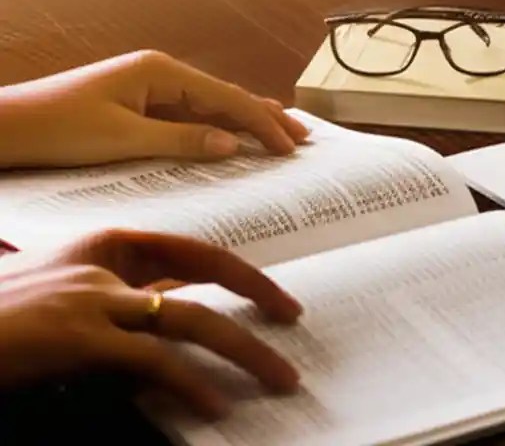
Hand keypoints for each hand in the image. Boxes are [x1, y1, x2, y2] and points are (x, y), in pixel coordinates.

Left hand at [0, 50, 309, 168]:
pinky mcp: (137, 106)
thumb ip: (181, 141)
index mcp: (159, 72)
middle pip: (225, 96)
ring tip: (282, 131)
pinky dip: (217, 127)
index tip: (289, 146)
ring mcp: (148, 88)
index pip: (226, 98)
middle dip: (265, 117)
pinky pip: (189, 116)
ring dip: (245, 122)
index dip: (262, 123)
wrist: (6, 128)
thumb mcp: (123, 140)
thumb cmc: (56, 129)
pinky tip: (233, 134)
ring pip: (210, 106)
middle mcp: (158, 73)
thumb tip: (231, 145)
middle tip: (302, 137)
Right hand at [0, 229, 302, 418]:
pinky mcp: (76, 337)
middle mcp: (102, 267)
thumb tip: (169, 339)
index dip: (241, 272)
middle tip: (295, 327)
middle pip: (203, 278)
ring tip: (279, 378)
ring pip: (192, 319)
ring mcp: (90, 299)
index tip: (277, 297)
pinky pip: (154, 360)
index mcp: (99, 250)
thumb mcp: (58, 305)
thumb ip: (114, 311)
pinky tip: (215, 404)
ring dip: (245, 350)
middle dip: (258, 301)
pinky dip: (192, 383)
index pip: (189, 251)